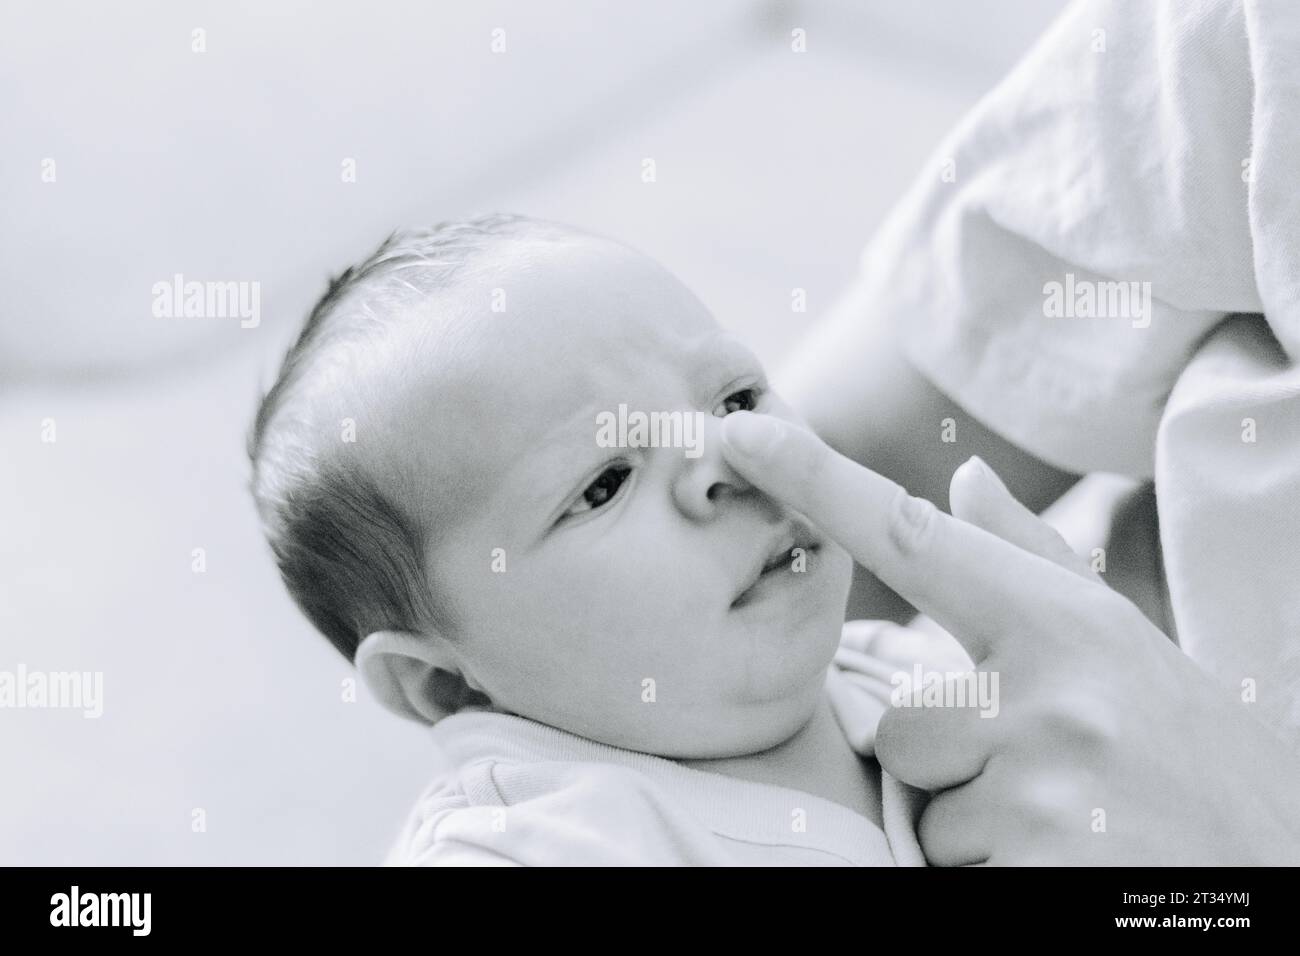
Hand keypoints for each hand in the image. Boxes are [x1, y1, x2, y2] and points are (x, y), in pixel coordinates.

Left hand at [720, 411, 1299, 864]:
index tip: (742, 430)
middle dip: (950, 757)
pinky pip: (950, 866)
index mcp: (1060, 620)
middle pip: (900, 727)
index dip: (814, 480)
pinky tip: (1067, 857)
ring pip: (925, 803)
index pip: (911, 535)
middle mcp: (1048, 693)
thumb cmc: (1186, 741)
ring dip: (974, 817)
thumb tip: (961, 479)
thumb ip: (1025, 559)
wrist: (1284, 855)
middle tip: (1046, 768)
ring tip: (1064, 814)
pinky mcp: (1036, 868)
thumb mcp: (1118, 637)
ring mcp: (1042, 788)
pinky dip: (994, 870)